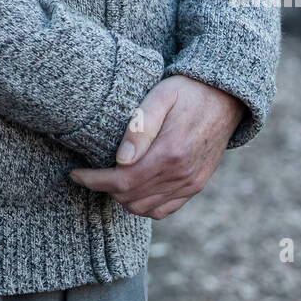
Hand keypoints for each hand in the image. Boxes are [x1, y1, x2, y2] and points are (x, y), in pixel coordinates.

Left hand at [69, 74, 245, 219]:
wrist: (225, 97)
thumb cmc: (188, 91)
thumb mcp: (161, 96)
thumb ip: (140, 127)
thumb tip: (121, 160)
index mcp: (170, 152)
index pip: (122, 181)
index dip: (94, 180)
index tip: (75, 173)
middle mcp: (181, 174)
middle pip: (130, 198)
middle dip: (104, 188)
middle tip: (90, 172)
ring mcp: (191, 183)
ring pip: (145, 208)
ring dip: (122, 197)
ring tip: (108, 179)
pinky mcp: (196, 185)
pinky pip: (164, 210)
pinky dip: (143, 205)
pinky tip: (133, 187)